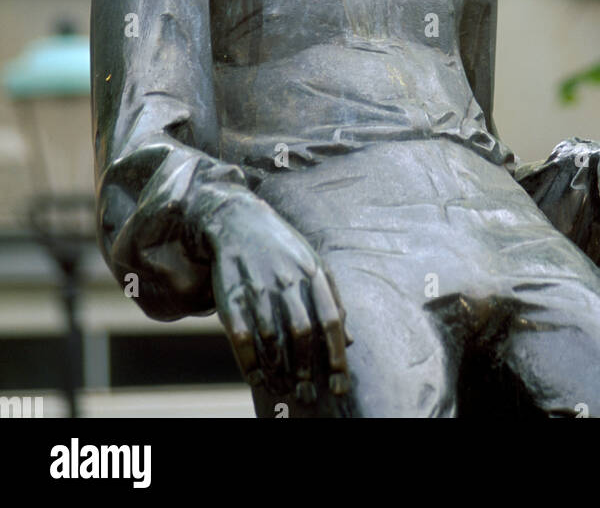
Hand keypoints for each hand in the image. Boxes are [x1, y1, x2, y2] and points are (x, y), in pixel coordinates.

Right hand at [207, 197, 349, 404]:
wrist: (239, 221)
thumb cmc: (284, 248)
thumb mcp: (314, 264)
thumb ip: (333, 300)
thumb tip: (350, 341)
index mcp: (312, 272)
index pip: (330, 320)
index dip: (336, 355)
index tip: (339, 385)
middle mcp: (286, 279)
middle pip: (301, 332)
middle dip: (306, 369)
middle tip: (308, 394)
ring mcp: (258, 287)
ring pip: (271, 337)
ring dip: (279, 369)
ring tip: (285, 388)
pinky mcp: (231, 296)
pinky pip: (241, 336)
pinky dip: (249, 362)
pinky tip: (257, 378)